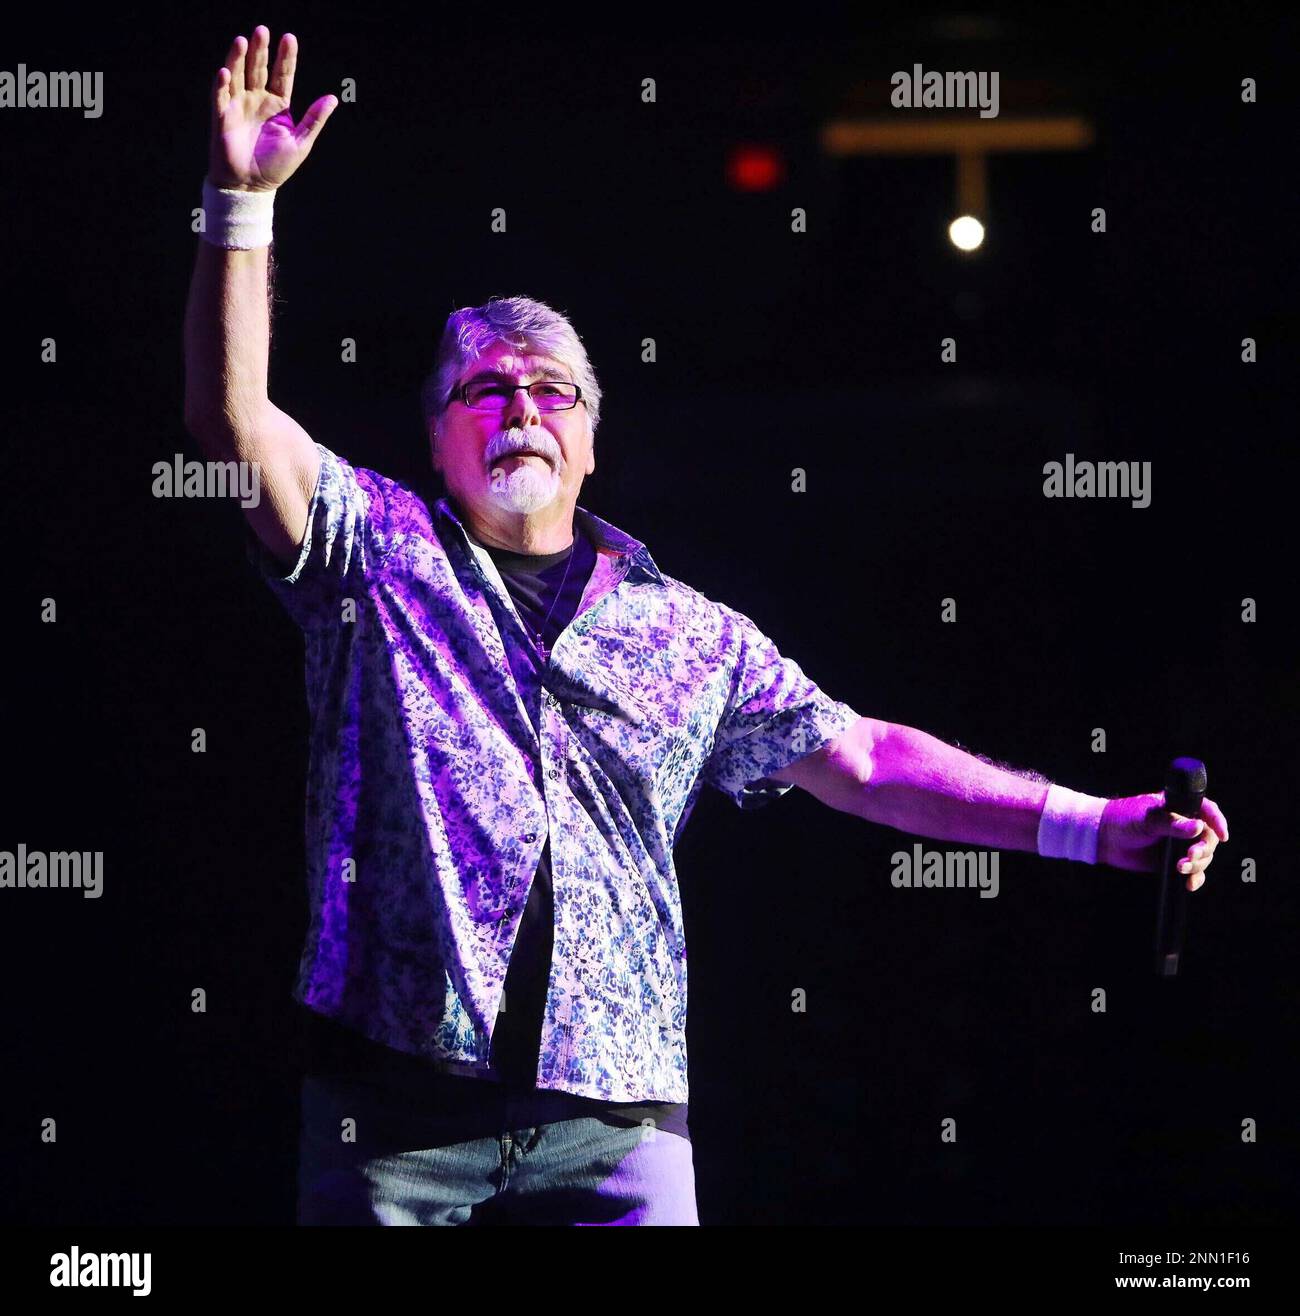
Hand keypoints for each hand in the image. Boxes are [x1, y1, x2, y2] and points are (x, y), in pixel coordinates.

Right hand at [207, 27, 336, 192]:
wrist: (251, 186)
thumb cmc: (276, 167)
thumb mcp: (301, 142)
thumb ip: (314, 119)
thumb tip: (333, 98)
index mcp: (278, 105)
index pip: (283, 75)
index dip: (286, 58)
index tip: (289, 38)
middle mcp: (257, 99)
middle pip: (258, 68)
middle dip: (260, 50)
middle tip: (262, 30)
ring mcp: (239, 105)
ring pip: (238, 75)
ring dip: (238, 58)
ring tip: (243, 40)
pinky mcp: (222, 116)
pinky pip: (221, 96)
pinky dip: (222, 84)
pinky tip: (226, 71)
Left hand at [1097, 792, 1228, 889]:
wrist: (1104, 839)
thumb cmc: (1123, 820)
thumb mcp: (1147, 819)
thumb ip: (1171, 824)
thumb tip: (1198, 827)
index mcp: (1179, 807)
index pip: (1207, 811)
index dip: (1218, 822)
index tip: (1223, 836)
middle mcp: (1184, 825)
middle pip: (1209, 838)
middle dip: (1204, 849)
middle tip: (1191, 855)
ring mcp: (1180, 844)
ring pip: (1203, 856)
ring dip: (1198, 864)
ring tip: (1180, 867)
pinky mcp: (1174, 860)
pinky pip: (1194, 871)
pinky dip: (1195, 878)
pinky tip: (1189, 884)